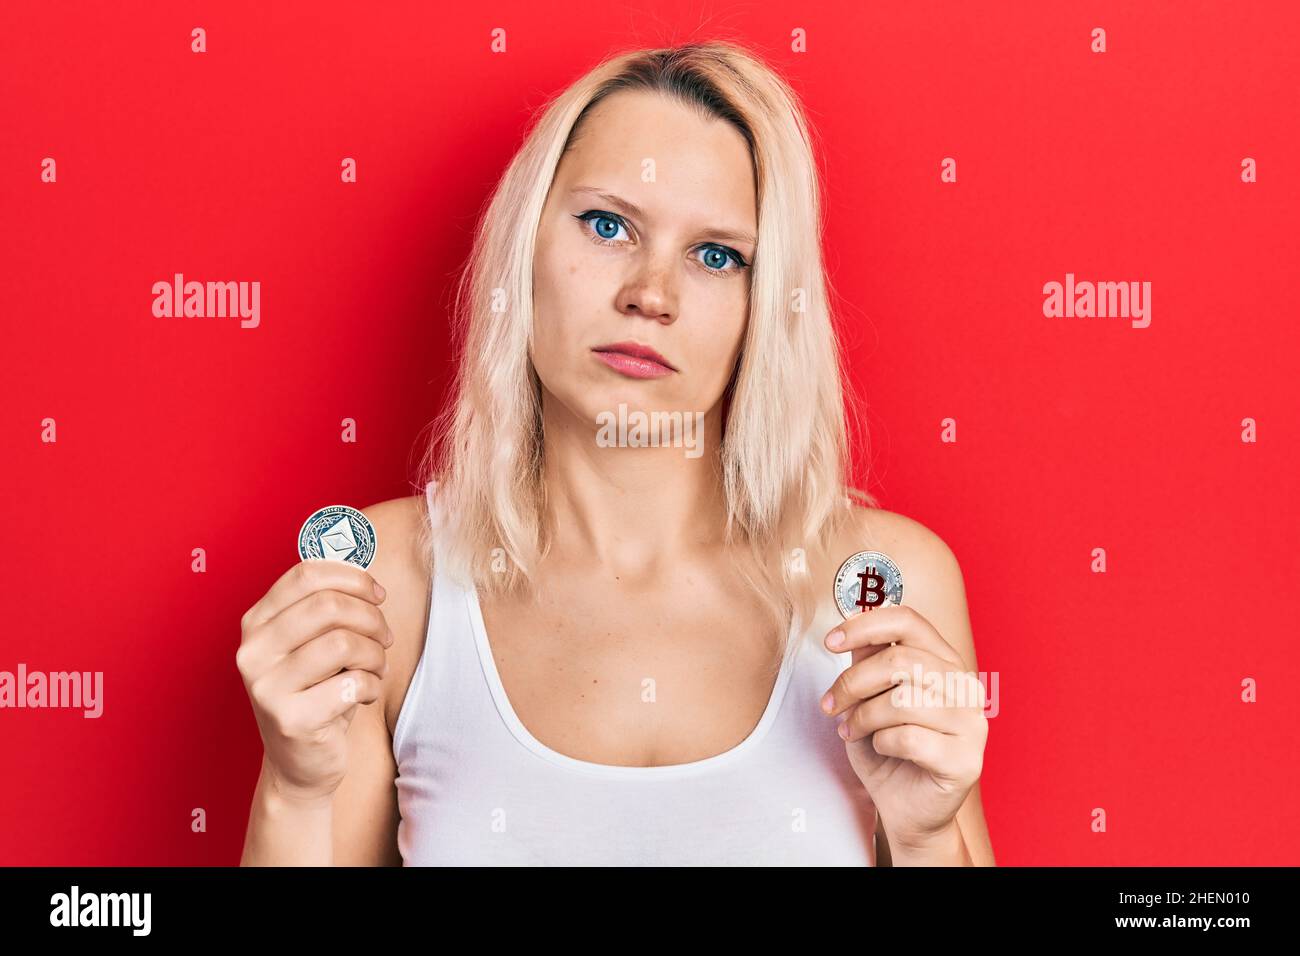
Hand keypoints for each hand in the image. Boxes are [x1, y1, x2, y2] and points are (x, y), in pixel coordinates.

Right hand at [236, 559, 392, 804]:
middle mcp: (252, 651)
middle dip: (371, 618)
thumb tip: (361, 552)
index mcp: (256, 623)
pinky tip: (363, 695)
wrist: (300, 765)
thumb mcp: (315, 643)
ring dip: (375, 654)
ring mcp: (266, 687)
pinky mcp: (290, 719)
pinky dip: (371, 686)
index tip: (378, 594)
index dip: (352, 577)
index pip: (306, 575)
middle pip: (328, 605)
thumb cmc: (317, 693)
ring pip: (344, 642)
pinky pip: (353, 683)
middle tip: (385, 638)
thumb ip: (329, 603)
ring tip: (375, 668)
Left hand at [819, 603, 987, 848]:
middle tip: (830, 704)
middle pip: (899, 659)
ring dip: (863, 717)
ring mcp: (972, 723)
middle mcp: (965, 686)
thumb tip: (852, 627)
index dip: (865, 625)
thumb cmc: (888, 749)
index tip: (831, 641)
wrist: (905, 809)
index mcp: (944, 661)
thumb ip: (867, 662)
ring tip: (850, 730)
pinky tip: (880, 748)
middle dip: (852, 682)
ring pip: (903, 700)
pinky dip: (882, 742)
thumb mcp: (868, 698)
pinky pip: (910, 738)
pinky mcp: (966, 760)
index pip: (908, 621)